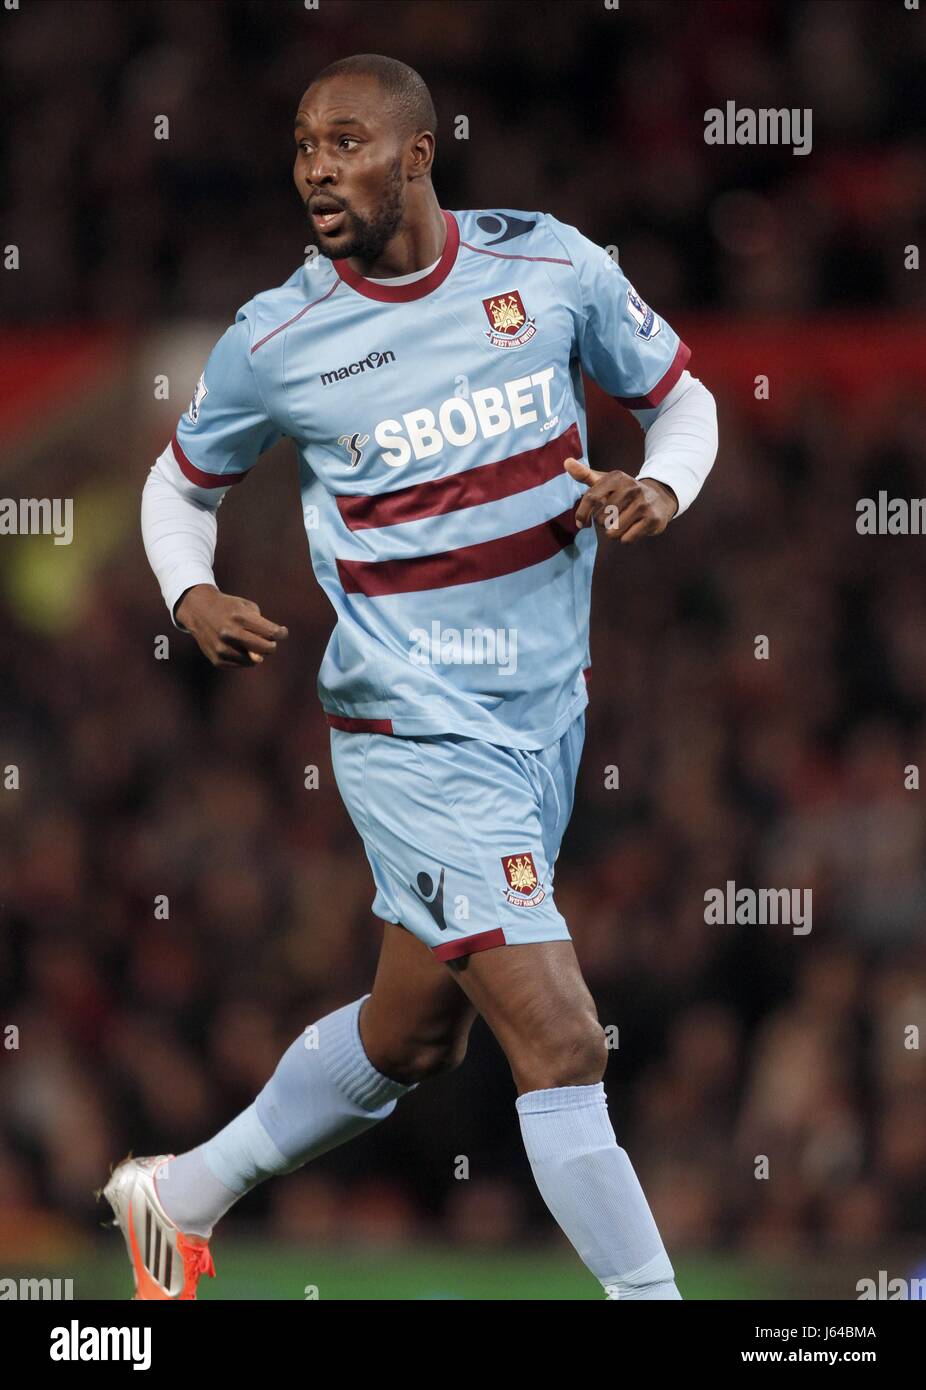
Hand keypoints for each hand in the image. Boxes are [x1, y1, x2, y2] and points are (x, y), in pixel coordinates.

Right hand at [174, 585, 288, 667]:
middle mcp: (230, 633)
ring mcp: (222, 648)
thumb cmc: (229, 608)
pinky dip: (244, 657)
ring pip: (255, 660)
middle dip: (271, 645)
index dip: (281, 633)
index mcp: (239, 617)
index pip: (270, 632)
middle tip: (267, 639)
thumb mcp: (246, 607)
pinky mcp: (218, 660)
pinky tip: (237, 646)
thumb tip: (262, 656)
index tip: (282, 633)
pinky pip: (242, 664)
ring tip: (247, 641)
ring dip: (257, 653)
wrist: (199, 611)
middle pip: (266, 649)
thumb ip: (262, 626)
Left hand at [564, 458, 677, 541]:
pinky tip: (633, 528)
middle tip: (613, 517)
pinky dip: (626, 538)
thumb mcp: (606, 482)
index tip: (581, 523)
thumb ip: (585, 475)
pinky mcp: (652, 519)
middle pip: (601, 519)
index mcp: (616, 477)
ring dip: (614, 532)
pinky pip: (627, 539)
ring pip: (613, 531)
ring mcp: (643, 503)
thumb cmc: (624, 492)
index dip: (582, 514)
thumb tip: (566, 462)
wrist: (659, 498)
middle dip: (603, 523)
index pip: (591, 498)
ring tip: (622, 523)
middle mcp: (631, 488)